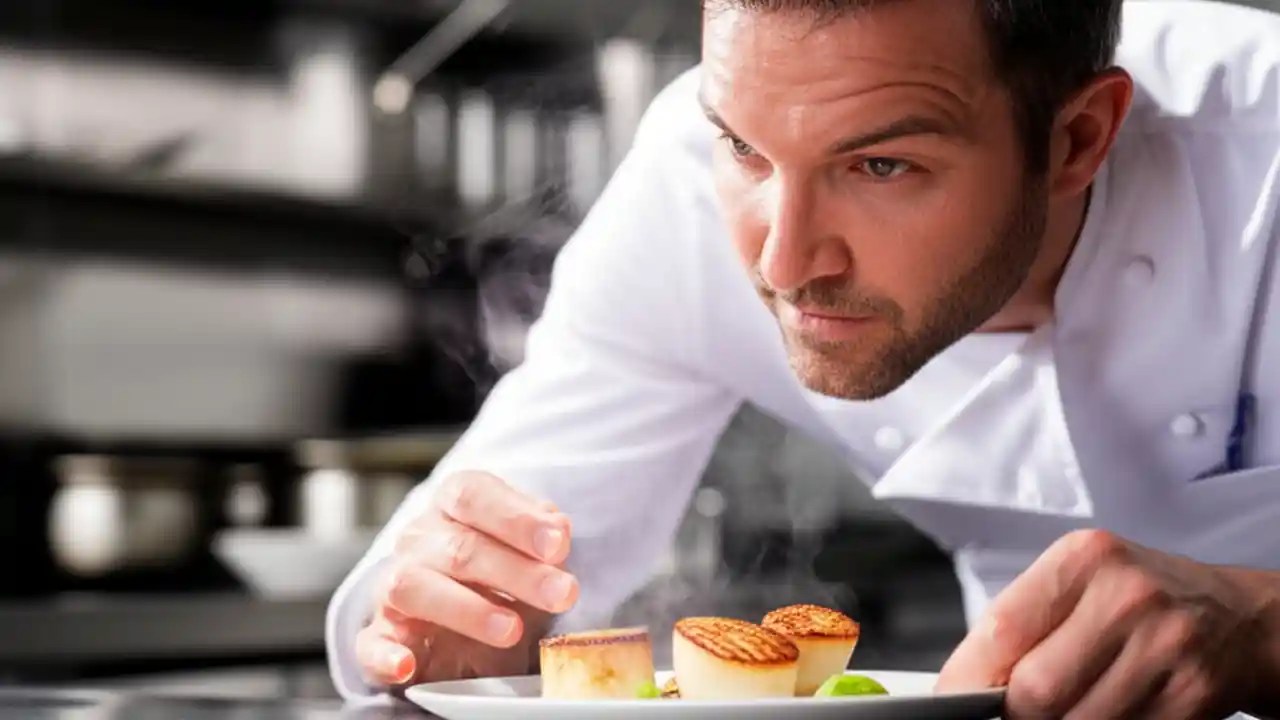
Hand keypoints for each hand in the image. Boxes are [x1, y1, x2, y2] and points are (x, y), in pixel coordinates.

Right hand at [355, 471, 578, 687]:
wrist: (456, 614)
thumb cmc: (499, 568)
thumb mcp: (528, 546)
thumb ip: (543, 535)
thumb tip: (556, 530)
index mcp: (453, 504)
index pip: (475, 496)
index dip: (517, 519)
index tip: (558, 544)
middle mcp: (419, 538)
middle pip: (460, 548)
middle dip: (516, 572)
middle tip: (562, 594)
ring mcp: (394, 584)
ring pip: (414, 587)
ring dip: (467, 610)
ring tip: (512, 629)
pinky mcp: (381, 633)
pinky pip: (371, 643)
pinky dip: (384, 655)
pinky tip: (406, 667)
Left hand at [936, 530, 1277, 718]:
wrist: (1236, 616)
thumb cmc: (1140, 600)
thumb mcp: (1079, 586)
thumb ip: (1023, 626)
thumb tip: (962, 685)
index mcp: (1082, 559)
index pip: (1000, 630)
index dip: (966, 680)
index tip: (952, 701)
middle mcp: (1126, 596)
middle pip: (1035, 690)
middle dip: (1015, 715)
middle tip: (1013, 715)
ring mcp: (1165, 645)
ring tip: (1067, 711)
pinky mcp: (1194, 693)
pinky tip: (1105, 715)